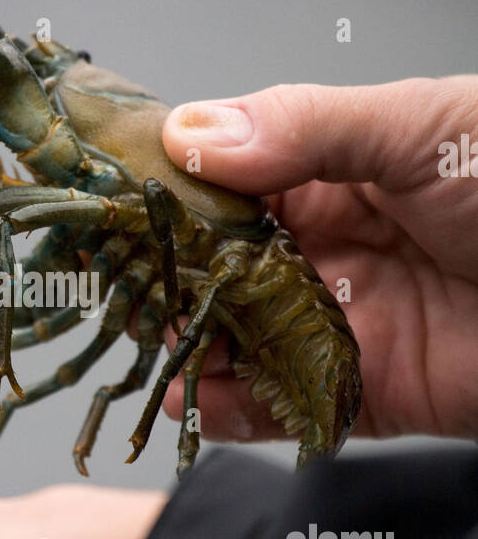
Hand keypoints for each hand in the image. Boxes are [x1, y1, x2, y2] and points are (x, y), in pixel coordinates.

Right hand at [161, 75, 477, 441]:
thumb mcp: (422, 128)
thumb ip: (306, 128)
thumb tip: (192, 132)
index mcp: (335, 170)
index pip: (228, 182)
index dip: (171, 194)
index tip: (115, 208)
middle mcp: (331, 248)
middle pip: (224, 268)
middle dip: (174, 279)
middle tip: (128, 289)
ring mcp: (346, 323)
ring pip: (244, 340)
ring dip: (195, 346)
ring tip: (157, 346)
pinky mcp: (371, 394)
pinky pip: (288, 406)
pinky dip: (236, 410)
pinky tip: (196, 398)